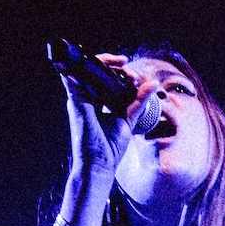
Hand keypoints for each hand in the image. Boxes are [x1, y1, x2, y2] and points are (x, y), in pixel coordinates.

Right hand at [63, 52, 145, 177]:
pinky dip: (77, 66)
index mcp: (97, 102)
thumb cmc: (110, 147)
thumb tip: (153, 83)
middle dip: (115, 66)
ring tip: (125, 69)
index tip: (134, 75)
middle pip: (97, 71)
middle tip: (132, 75)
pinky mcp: (76, 103)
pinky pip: (72, 78)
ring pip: (87, 70)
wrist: (99, 165)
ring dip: (106, 64)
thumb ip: (139, 100)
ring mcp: (79, 100)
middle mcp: (86, 99)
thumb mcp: (129, 118)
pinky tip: (92, 60)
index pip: (105, 78)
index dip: (118, 71)